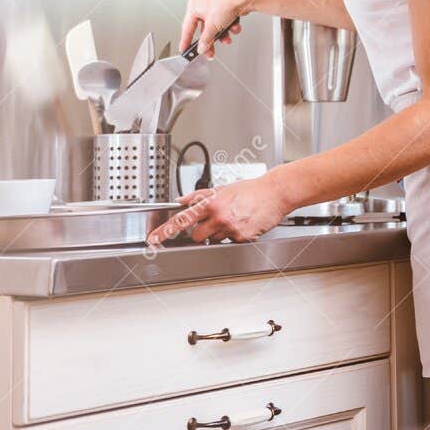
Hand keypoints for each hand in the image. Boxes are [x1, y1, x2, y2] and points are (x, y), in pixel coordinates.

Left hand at [147, 176, 291, 244]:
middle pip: (196, 236)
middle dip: (201, 232)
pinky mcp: (242, 238)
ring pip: (214, 240)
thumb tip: (181, 200)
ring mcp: (231, 229)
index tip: (154, 238)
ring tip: (233, 219)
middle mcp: (219, 217)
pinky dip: (234, 235)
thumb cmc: (252, 189)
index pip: (182, 220)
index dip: (165, 231)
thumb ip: (199, 195)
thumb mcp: (222, 188)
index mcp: (211, 203)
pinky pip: (231, 241)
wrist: (275, 193)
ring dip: (219, 233)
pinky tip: (242, 223)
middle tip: (212, 222)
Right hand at [179, 0, 249, 57]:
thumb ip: (206, 40)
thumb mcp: (212, 26)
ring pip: (216, 29)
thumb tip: (201, 48)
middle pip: (204, 31)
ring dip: (223, 36)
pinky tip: (234, 27)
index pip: (187, 28)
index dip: (186, 41)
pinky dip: (230, 28)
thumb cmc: (225, 3)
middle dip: (210, 42)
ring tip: (227, 40)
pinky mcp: (226, 11)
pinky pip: (225, 24)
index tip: (185, 50)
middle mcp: (203, 7)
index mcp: (194, 7)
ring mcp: (215, 9)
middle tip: (211, 53)